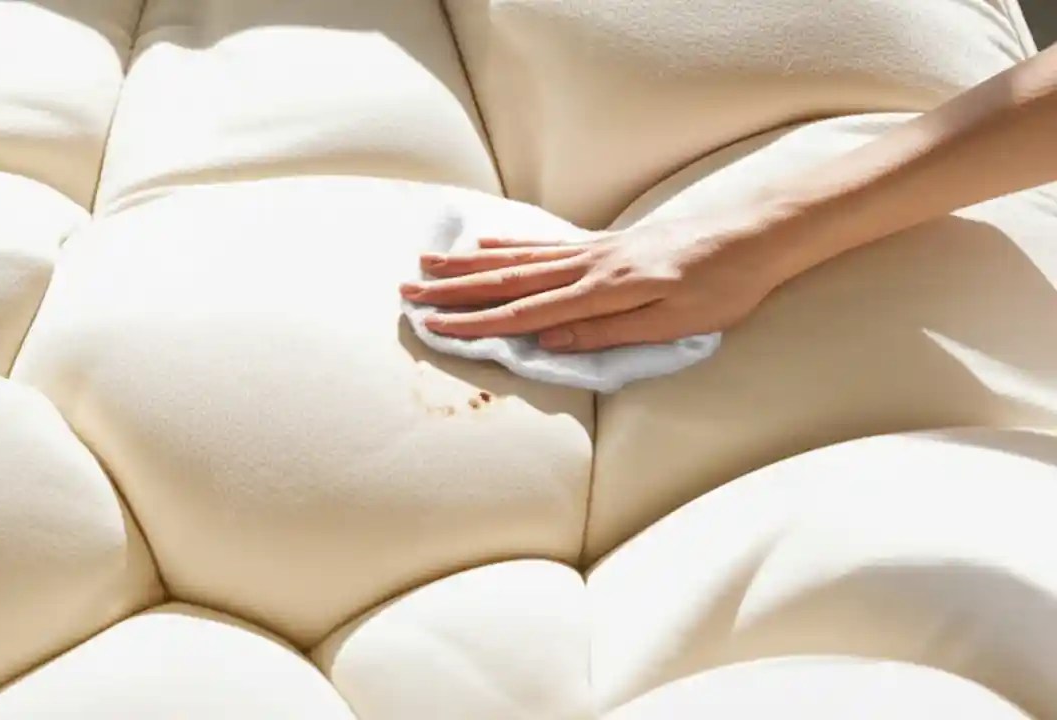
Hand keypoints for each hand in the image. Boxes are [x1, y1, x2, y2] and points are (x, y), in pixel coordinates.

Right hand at [399, 214, 790, 351]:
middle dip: (455, 289)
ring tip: (429, 263)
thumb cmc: (723, 287)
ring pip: (519, 257)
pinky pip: (544, 242)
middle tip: (409, 292)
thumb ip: (608, 332)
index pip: (526, 311)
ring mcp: (594, 250)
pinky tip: (485, 243)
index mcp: (604, 291)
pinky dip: (509, 243)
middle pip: (509, 279)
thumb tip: (550, 337)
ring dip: (470, 263)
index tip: (435, 327)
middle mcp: (590, 265)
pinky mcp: (605, 243)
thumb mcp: (673, 323)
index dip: (477, 322)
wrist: (755, 236)